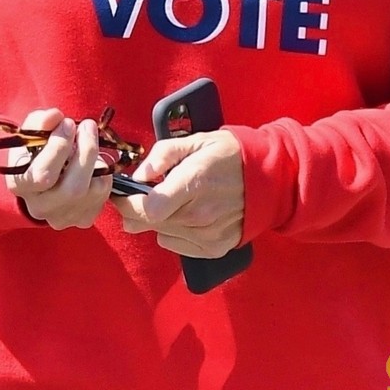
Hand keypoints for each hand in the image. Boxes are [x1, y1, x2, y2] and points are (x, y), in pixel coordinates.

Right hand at [6, 109, 112, 228]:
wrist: (41, 176)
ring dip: (97, 158)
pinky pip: (103, 193)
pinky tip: (92, 162)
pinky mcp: (84, 218)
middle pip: (72, 188)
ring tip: (89, 141)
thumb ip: (39, 122)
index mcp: (21, 186)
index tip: (67, 123)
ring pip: (92, 190)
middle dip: (86, 150)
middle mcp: (40, 208)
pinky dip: (104, 172)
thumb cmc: (35, 151)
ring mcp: (63, 217)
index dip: (59, 147)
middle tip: (87, 125)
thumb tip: (55, 116)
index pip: (42, 175)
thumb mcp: (30, 133)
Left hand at [110, 129, 244, 257]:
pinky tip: (184, 215)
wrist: (269, 179)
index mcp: (194, 183)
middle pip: (150, 223)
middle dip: (135, 210)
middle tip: (136, 196)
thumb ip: (163, 154)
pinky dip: (173, 232)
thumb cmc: (229, 155)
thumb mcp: (196, 141)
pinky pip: (177, 246)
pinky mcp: (215, 248)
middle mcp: (200, 214)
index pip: (147, 208)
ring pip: (162, 234)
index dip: (127, 203)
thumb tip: (138, 175)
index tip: (120, 194)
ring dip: (156, 220)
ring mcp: (208, 234)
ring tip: (168, 201)